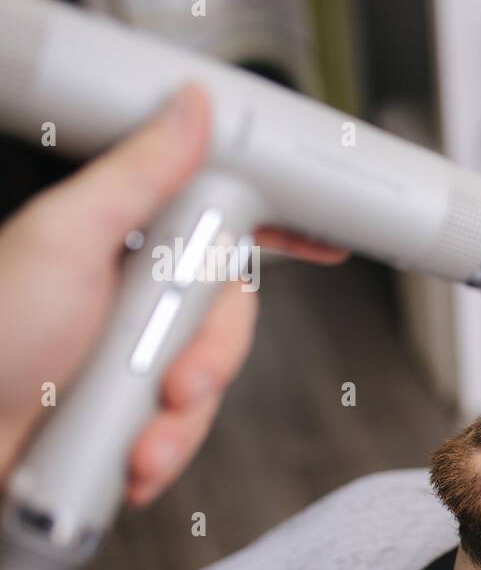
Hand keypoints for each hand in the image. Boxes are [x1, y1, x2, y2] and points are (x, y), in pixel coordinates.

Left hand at [0, 82, 346, 504]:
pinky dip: (165, 453)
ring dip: (183, 421)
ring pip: (212, 382)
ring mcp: (135, 361)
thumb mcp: (65, 239)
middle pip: (228, 317)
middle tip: (177, 379)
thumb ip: (139, 174)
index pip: (219, 226)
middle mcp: (136, 300)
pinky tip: (132, 461)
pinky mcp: (133, 418)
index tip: (325, 240)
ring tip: (140, 440)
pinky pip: (186, 433)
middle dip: (212, 360)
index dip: (278, 232)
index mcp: (127, 245)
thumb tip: (190, 107)